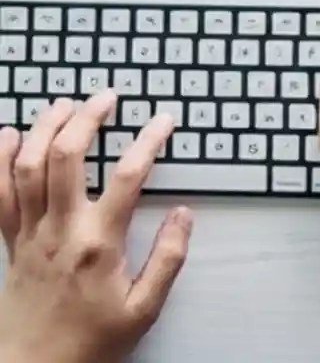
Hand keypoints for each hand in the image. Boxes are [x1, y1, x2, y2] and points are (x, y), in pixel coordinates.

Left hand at [0, 92, 192, 362]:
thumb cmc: (91, 341)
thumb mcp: (146, 308)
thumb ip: (169, 258)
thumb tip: (185, 216)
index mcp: (99, 244)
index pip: (128, 177)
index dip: (149, 141)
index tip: (164, 121)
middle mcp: (60, 230)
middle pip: (66, 157)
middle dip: (86, 118)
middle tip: (105, 98)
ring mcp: (29, 233)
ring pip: (27, 165)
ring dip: (44, 128)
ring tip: (64, 105)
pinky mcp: (9, 240)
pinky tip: (8, 135)